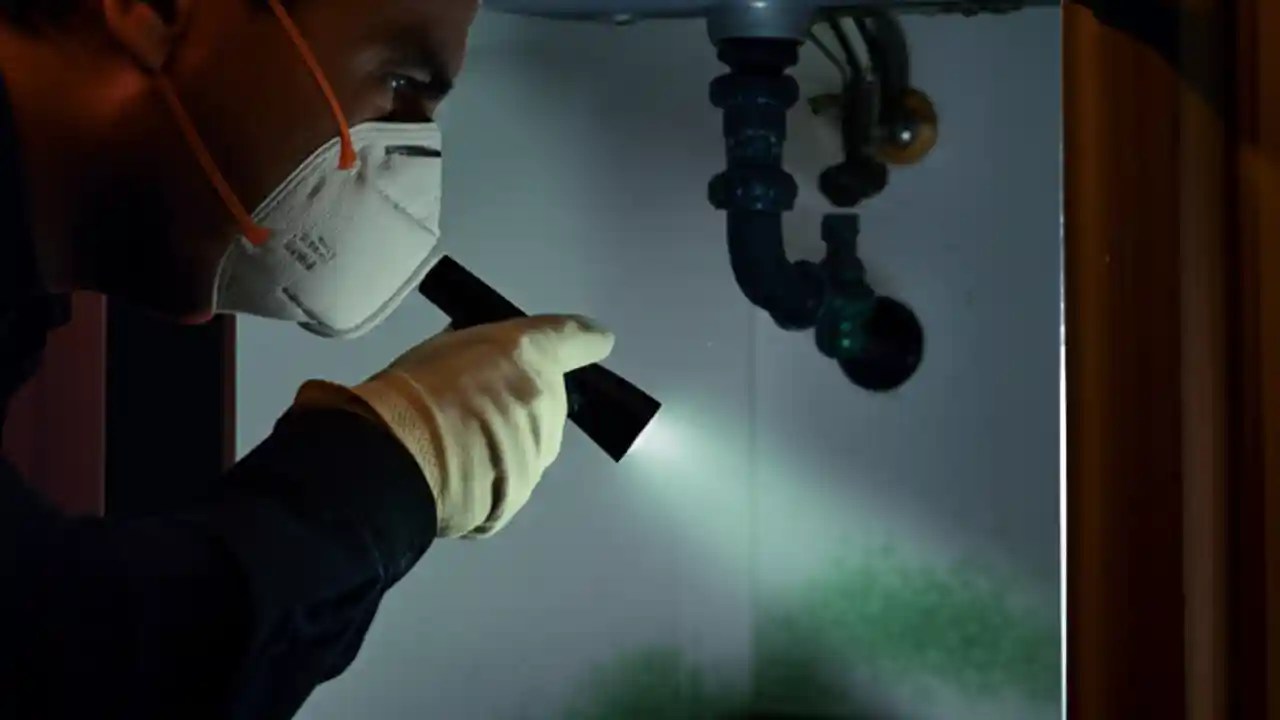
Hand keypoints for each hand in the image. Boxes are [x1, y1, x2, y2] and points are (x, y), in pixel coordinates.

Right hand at [293, 315, 614, 537]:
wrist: (407, 456)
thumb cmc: (421, 386)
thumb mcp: (446, 347)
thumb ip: (483, 355)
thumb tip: (488, 366)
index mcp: (534, 354)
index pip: (576, 338)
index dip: (587, 340)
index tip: (598, 341)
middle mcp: (550, 402)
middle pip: (542, 401)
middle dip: (514, 405)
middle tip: (466, 410)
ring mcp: (540, 452)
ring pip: (526, 444)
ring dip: (500, 445)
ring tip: (452, 450)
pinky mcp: (522, 494)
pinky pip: (507, 481)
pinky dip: (487, 480)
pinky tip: (453, 479)